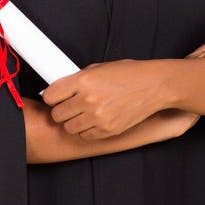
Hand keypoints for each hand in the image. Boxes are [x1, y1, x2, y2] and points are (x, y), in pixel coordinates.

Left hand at [40, 58, 174, 140]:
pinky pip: (85, 136)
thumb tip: (60, 88)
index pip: (50, 95)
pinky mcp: (107, 130)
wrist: (154, 86)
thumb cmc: (129, 74)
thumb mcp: (99, 68)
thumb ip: (78, 79)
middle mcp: (88, 99)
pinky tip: (95, 120)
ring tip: (84, 112)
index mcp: (83, 80)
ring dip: (73, 121)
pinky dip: (87, 130)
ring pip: (69, 127)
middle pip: (57, 114)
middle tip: (70, 105)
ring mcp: (98, 117)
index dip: (52, 96)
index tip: (55, 97)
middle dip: (61, 110)